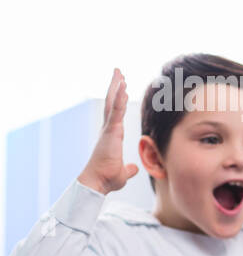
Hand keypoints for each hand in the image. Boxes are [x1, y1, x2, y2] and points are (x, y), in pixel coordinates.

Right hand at [78, 69, 139, 194]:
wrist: (97, 182)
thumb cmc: (107, 179)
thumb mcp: (122, 173)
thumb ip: (128, 169)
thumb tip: (132, 169)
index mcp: (112, 136)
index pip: (115, 113)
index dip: (118, 100)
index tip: (121, 88)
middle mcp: (108, 129)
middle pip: (112, 103)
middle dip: (115, 87)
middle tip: (118, 73)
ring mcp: (108, 129)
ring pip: (112, 103)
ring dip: (117, 88)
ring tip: (120, 73)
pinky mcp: (110, 132)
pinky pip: (116, 112)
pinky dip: (119, 99)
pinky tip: (123, 87)